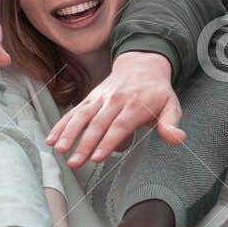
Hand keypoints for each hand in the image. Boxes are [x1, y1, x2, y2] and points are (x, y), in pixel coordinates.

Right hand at [46, 52, 183, 167]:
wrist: (142, 64)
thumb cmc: (157, 91)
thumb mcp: (172, 105)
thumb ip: (172, 123)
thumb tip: (176, 138)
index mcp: (135, 105)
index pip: (119, 126)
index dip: (107, 142)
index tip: (97, 157)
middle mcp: (115, 100)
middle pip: (97, 124)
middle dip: (84, 144)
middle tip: (75, 162)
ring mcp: (100, 98)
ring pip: (81, 115)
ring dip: (68, 133)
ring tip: (58, 149)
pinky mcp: (90, 98)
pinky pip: (74, 111)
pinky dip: (62, 124)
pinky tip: (51, 139)